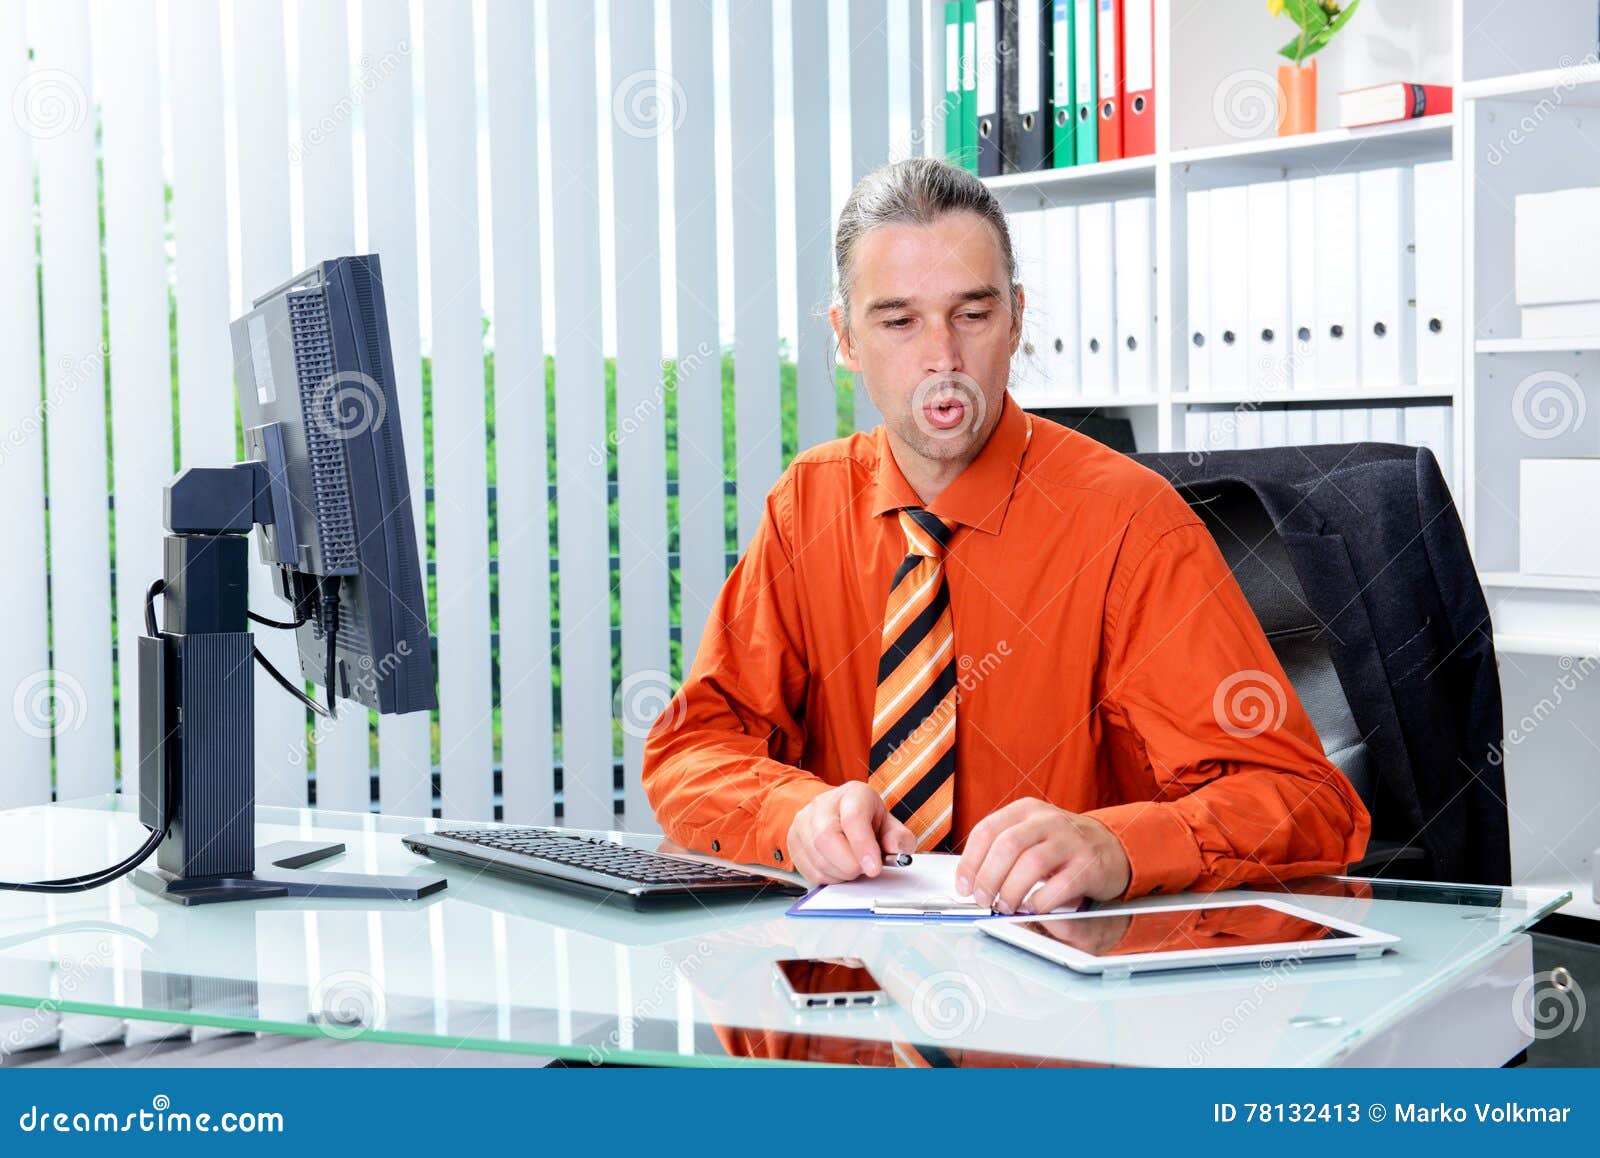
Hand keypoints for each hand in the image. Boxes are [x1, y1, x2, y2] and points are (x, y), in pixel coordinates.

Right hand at [786, 782, 916, 884]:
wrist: (837, 814)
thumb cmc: (866, 821)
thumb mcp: (889, 825)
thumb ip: (899, 838)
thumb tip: (896, 849)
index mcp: (852, 794)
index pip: (853, 818)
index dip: (863, 846)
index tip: (874, 869)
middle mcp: (823, 804)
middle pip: (827, 838)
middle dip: (849, 864)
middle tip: (864, 871)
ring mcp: (803, 822)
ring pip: (817, 857)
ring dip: (840, 873)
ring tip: (853, 867)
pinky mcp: (793, 840)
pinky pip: (808, 869)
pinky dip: (828, 877)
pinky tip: (838, 869)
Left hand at [955, 798, 1130, 913]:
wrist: (1111, 847)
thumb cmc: (1062, 845)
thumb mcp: (1030, 834)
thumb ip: (1001, 850)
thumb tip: (969, 880)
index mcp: (1026, 810)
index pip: (987, 830)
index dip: (970, 861)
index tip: (963, 886)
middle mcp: (1047, 820)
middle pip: (1007, 845)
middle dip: (988, 877)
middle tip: (983, 900)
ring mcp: (1070, 840)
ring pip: (1032, 863)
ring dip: (1012, 891)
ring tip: (1006, 906)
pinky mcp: (1089, 864)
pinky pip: (1060, 885)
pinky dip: (1040, 901)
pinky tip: (1032, 908)